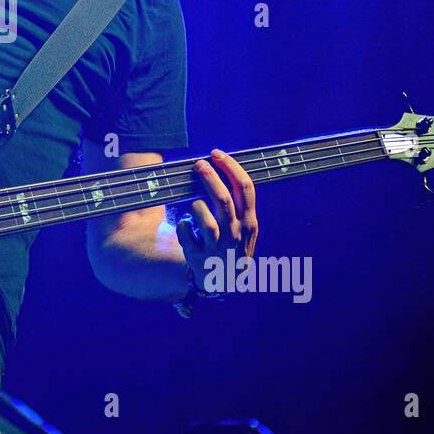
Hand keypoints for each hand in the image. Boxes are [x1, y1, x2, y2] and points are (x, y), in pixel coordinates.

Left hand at [175, 149, 259, 282]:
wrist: (225, 280)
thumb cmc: (232, 243)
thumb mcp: (245, 226)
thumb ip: (238, 202)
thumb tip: (221, 167)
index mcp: (249, 222)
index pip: (245, 188)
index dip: (231, 167)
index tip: (216, 153)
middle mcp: (236, 234)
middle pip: (223, 200)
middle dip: (210, 178)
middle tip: (199, 164)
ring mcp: (217, 247)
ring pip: (206, 221)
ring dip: (196, 206)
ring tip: (194, 206)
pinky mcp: (199, 257)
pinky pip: (187, 234)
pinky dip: (183, 226)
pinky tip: (186, 225)